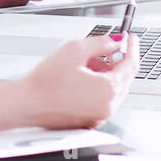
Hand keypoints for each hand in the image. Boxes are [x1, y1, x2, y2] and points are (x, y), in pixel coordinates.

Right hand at [14, 34, 138, 128]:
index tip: (132, 40)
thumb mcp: (73, 50)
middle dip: (117, 62)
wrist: (27, 104)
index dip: (132, 48)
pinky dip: (98, 89)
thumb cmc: (45, 82)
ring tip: (85, 64)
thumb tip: (114, 42)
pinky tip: (80, 79)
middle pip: (124, 79)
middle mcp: (108, 105)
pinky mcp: (90, 121)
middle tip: (106, 49)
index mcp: (109, 89)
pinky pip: (102, 101)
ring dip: (106, 75)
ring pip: (113, 90)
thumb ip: (99, 43)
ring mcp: (100, 115)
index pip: (131, 65)